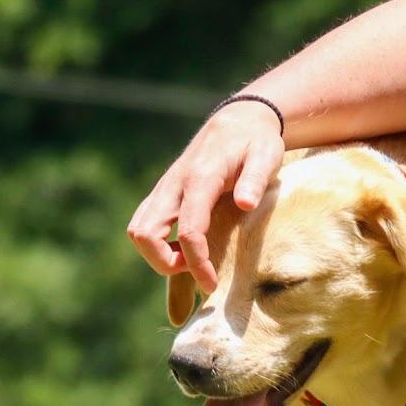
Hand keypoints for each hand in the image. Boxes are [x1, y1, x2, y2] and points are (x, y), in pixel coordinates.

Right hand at [126, 101, 284, 292]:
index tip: (211, 284)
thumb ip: (256, 179)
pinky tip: (185, 248)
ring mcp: (165, 188)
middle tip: (197, 271)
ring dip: (157, 254)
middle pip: (144, 233)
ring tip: (190, 261)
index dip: (197, 263)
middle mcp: (174, 184)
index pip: (189, 230)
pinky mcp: (163, 193)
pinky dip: (157, 243)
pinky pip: (145, 223)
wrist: (237, 120)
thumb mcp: (267, 155)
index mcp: (200, 178)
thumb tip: (246, 203)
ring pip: (138, 229)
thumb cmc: (256, 141)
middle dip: (164, 262)